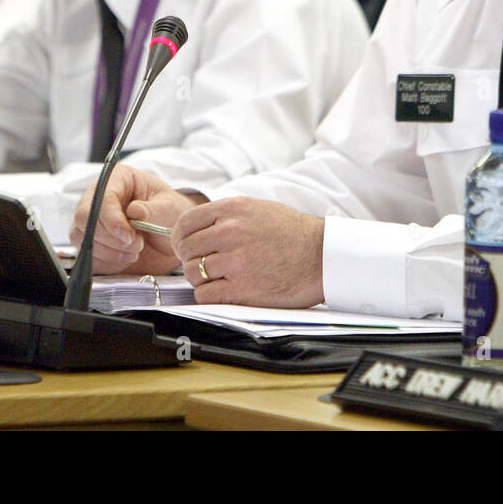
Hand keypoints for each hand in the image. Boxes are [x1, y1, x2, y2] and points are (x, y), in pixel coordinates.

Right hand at [70, 166, 201, 275]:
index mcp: (118, 180)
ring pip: (84, 238)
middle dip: (111, 237)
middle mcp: (99, 198)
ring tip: (136, 250)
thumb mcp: (170, 207)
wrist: (169, 239)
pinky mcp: (91, 243)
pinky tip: (126, 257)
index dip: (112, 218)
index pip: (102, 196)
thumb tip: (136, 211)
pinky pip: (88, 256)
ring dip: (111, 251)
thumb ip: (154, 209)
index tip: (128, 236)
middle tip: (137, 244)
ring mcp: (91, 221)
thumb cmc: (169, 214)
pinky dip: (108, 262)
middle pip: (85, 217)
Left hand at [172, 198, 323, 307]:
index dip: (181, 238)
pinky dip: (209, 295)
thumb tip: (194, 229)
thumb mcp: (257, 209)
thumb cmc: (292, 233)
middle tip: (206, 264)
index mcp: (232, 209)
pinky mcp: (242, 289)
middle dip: (191, 259)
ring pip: (193, 273)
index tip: (187, 247)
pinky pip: (205, 294)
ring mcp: (236, 261)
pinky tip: (225, 290)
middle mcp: (230, 232)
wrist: (321, 256)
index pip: (185, 224)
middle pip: (185, 249)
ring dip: (201, 278)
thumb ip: (225, 215)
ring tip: (220, 277)